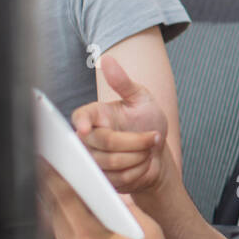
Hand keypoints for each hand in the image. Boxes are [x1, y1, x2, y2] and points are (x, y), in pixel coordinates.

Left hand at [38, 159, 192, 238]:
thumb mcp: (138, 218)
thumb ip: (116, 200)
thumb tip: (100, 184)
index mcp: (90, 238)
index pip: (66, 201)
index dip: (57, 181)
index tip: (51, 167)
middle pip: (56, 212)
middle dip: (56, 191)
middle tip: (54, 171)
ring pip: (57, 225)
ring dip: (59, 206)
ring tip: (61, 187)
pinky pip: (65, 237)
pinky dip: (66, 221)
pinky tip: (71, 210)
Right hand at [71, 55, 168, 192]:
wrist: (157, 153)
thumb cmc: (147, 122)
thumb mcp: (141, 98)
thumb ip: (124, 82)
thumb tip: (108, 60)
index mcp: (96, 115)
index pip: (81, 117)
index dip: (81, 123)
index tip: (85, 129)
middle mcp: (90, 137)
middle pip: (104, 142)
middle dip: (135, 142)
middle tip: (153, 137)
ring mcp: (95, 159)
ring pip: (111, 163)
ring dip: (138, 157)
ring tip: (146, 150)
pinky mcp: (103, 178)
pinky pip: (119, 179)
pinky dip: (138, 172)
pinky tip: (141, 165)